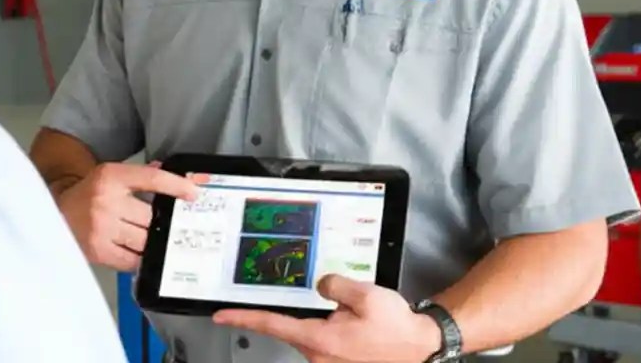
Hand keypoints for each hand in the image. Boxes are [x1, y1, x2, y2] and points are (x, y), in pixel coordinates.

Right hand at [55, 161, 203, 271]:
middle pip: (151, 216)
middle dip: (158, 222)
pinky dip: (138, 257)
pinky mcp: (99, 250)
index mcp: (111, 177)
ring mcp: (102, 228)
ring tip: (146, 237)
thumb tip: (181, 178)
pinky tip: (135, 251)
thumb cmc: (88, 195)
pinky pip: (132, 260)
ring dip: (149, 241)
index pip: (152, 179)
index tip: (194, 193)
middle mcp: (106, 201)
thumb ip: (143, 175)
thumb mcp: (111, 175)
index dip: (177, 186)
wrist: (55, 212)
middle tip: (162, 224)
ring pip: (144, 240)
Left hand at [213, 274, 441, 362]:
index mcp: (320, 340)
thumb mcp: (364, 294)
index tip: (220, 315)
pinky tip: (359, 325)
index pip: (272, 325)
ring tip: (362, 317)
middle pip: (294, 327)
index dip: (244, 318)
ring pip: (311, 332)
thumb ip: (333, 285)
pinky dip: (334, 329)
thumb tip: (319, 285)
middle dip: (311, 311)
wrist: (420, 347)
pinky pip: (325, 341)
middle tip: (348, 308)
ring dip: (326, 321)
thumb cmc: (395, 327)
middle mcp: (319, 357)